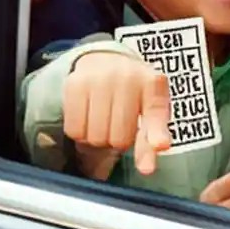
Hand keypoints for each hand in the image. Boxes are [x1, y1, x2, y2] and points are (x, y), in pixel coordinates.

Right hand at [63, 52, 171, 174]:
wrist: (107, 60)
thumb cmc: (134, 92)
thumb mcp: (152, 108)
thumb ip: (152, 137)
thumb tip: (146, 168)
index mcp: (153, 84)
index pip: (154, 118)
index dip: (154, 138)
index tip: (155, 155)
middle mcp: (127, 77)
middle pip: (118, 138)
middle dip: (117, 140)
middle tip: (117, 125)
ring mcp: (99, 78)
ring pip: (94, 137)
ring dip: (97, 138)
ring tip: (103, 121)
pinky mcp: (75, 84)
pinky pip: (74, 130)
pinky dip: (80, 133)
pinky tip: (87, 118)